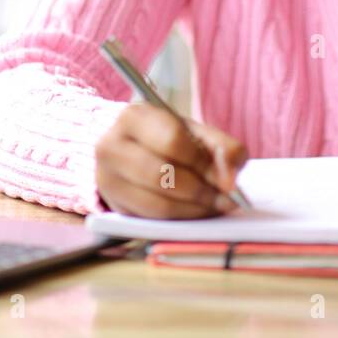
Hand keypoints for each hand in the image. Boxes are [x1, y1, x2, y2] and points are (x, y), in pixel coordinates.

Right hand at [96, 103, 248, 218]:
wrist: (130, 150)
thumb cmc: (166, 138)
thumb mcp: (195, 132)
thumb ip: (222, 148)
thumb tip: (230, 179)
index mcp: (134, 117)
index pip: (172, 141)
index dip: (203, 163)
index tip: (227, 177)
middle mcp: (111, 146)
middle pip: (162, 175)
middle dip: (201, 191)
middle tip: (225, 198)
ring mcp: (107, 178)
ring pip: (157, 203)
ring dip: (194, 209)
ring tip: (214, 206)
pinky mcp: (113, 205)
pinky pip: (152, 220)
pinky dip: (180, 219)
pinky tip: (195, 211)